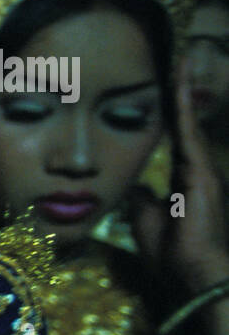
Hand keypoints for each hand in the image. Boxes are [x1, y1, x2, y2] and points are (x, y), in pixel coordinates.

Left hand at [131, 61, 228, 293]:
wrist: (192, 275)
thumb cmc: (171, 254)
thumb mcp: (145, 220)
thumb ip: (141, 198)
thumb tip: (132, 185)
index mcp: (183, 178)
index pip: (172, 137)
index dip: (166, 113)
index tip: (156, 88)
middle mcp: (196, 168)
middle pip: (183, 122)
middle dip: (178, 92)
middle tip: (173, 60)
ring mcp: (202, 167)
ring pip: (188, 120)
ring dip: (182, 91)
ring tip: (177, 59)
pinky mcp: (202, 171)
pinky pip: (188, 131)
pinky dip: (182, 105)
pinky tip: (178, 81)